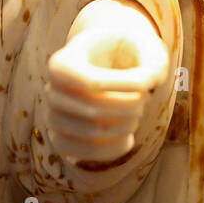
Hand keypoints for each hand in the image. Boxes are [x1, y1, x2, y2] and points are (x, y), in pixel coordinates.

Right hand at [45, 0, 169, 164]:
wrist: (108, 61)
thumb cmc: (127, 51)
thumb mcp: (145, 48)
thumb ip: (152, 66)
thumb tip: (146, 89)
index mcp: (62, 62)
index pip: (91, 82)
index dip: (123, 86)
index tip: (146, 83)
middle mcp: (51, 91)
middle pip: (92, 110)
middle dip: (128, 107)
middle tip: (145, 98)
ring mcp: (53, 117)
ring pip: (89, 133)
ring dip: (123, 127)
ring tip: (138, 114)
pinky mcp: (61, 139)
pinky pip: (82, 154)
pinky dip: (111, 150)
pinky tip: (128, 139)